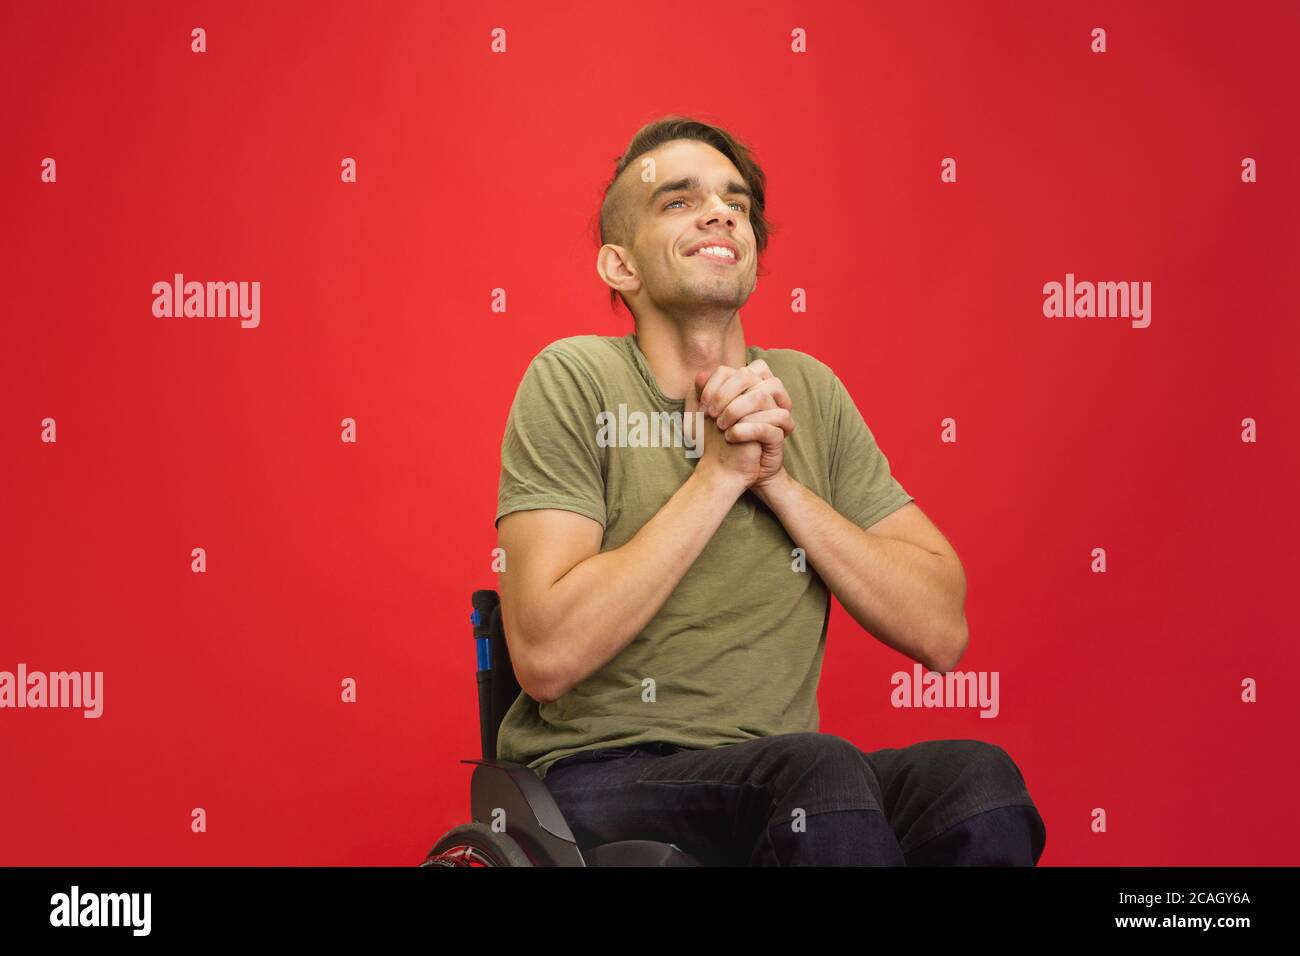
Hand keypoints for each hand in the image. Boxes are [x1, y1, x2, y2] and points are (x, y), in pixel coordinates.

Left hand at [685, 368, 762, 492]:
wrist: (729, 470)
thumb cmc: (717, 439)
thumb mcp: (703, 416)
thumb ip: (701, 394)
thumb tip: (701, 375)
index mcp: (747, 388)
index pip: (735, 370)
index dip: (715, 385)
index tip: (701, 406)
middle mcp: (763, 397)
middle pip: (749, 376)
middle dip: (724, 394)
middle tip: (710, 415)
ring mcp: (773, 414)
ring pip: (762, 397)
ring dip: (736, 410)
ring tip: (721, 426)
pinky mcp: (778, 435)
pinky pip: (769, 424)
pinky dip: (746, 429)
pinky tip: (731, 437)